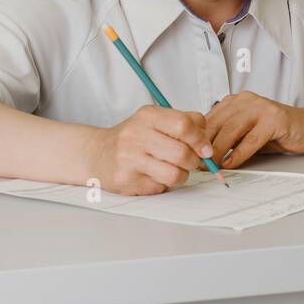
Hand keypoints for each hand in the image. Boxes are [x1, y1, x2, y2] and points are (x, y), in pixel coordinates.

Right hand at [88, 105, 211, 195]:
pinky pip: (160, 187)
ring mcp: (129, 159)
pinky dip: (163, 184)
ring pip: (174, 174)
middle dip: (194, 161)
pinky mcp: (126, 181)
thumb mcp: (156, 120)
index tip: (205, 148)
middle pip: (182, 153)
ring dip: (181, 175)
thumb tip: (207, 144)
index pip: (184, 125)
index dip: (201, 139)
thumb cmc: (134, 138)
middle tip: (190, 161)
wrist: (97, 153)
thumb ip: (185, 123)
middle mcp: (136, 135)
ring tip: (173, 169)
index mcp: (148, 116)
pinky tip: (152, 175)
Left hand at [206, 91, 303, 168]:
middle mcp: (246, 100)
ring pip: (231, 130)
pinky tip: (231, 164)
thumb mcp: (244, 132)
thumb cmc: (273, 131)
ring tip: (212, 166)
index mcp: (235, 101)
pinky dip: (239, 154)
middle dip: (205, 146)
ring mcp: (261, 107)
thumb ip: (226, 137)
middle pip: (217, 123)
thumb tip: (200, 154)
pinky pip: (251, 139)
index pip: (209, 118)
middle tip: (198, 164)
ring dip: (219, 151)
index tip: (190, 155)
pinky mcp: (274, 119)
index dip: (197, 138)